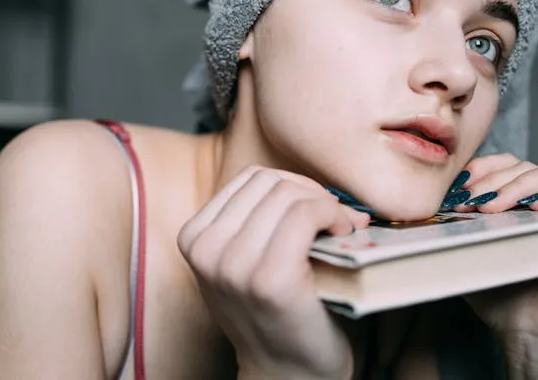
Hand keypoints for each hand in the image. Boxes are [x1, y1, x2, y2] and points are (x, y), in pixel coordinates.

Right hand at [177, 166, 369, 379]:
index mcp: (194, 237)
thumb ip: (260, 217)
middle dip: (311, 193)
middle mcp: (207, 249)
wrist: (287, 374)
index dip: (292, 186)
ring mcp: (235, 265)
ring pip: (289, 194)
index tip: (315, 211)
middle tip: (335, 221)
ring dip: (326, 205)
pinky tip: (343, 235)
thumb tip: (316, 183)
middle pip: (271, 181)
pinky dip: (332, 215)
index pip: (251, 178)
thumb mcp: (245, 260)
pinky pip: (305, 214)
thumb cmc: (276, 313)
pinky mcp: (270, 278)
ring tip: (339, 230)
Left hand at [457, 155, 537, 371]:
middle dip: (497, 181)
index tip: (460, 186)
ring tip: (498, 207)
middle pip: (529, 167)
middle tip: (475, 204)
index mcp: (530, 200)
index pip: (509, 165)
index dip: (485, 168)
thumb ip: (453, 221)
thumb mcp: (472, 247)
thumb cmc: (505, 295)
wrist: (537, 335)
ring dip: (523, 184)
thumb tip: (420, 200)